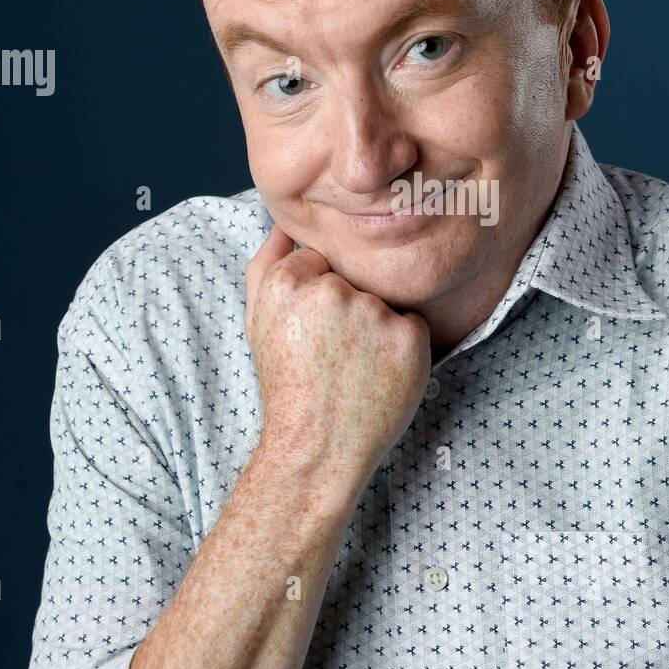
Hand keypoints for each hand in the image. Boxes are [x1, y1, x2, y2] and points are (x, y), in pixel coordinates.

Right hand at [244, 223, 430, 497]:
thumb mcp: (257, 322)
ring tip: (352, 368)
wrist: (317, 448)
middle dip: (348, 309)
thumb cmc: (286, 384)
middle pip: (353, 278)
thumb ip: (266, 263)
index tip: (309, 332)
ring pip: (383, 299)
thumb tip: (287, 221)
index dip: (317, 297)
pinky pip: (411, 325)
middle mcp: (330, 291)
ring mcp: (372, 314)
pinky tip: (378, 376)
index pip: (320, 259)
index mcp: (287, 282)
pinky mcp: (408, 338)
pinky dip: (401, 348)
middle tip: (330, 355)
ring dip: (375, 327)